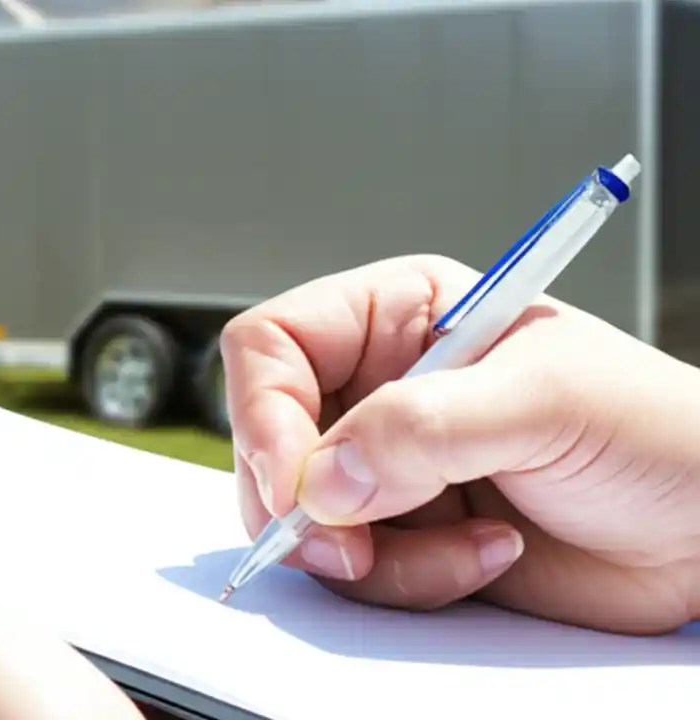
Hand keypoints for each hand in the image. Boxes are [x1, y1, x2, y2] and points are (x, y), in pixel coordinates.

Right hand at [222, 254, 699, 634]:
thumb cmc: (656, 433)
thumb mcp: (545, 402)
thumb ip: (425, 428)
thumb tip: (320, 478)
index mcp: (400, 317)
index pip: (273, 345)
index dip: (263, 409)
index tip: (294, 480)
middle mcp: (379, 388)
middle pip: (269, 439)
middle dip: (303, 503)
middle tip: (351, 544)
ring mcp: (387, 467)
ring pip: (302, 518)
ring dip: (371, 553)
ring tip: (467, 544)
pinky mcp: (404, 534)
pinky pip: (352, 570)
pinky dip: (408, 580)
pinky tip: (485, 555)